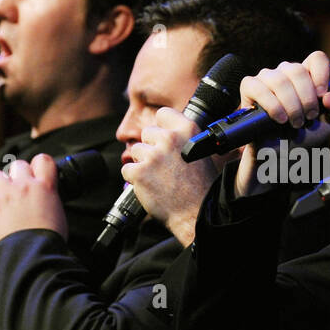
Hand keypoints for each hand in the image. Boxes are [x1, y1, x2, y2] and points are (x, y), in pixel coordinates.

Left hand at [0, 154, 67, 243]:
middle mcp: (25, 186)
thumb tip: (45, 201)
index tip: (38, 172)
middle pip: (18, 164)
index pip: (43, 160)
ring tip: (3, 194)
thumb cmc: (49, 238)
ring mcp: (6, 195)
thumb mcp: (59, 213)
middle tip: (21, 187)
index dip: (40, 164)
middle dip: (18, 174)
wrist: (34, 252)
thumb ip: (50, 200)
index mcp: (45, 187)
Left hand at [123, 107, 223, 245]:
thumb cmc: (202, 189)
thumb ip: (184, 139)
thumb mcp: (201, 154)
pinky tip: (150, 186)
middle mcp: (170, 139)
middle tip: (163, 166)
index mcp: (188, 131)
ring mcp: (153, 155)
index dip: (161, 126)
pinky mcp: (140, 172)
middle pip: (147, 133)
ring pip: (135, 151)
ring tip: (158, 178)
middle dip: (151, 148)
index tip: (162, 136)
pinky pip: (127, 169)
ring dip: (142, 164)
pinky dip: (134, 179)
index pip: (163, 114)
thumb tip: (167, 133)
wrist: (197, 214)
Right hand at [233, 51, 329, 197]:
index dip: (321, 75)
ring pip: (279, 79)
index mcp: (307, 74)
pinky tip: (279, 118)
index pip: (316, 58)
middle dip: (306, 98)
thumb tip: (329, 97)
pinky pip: (258, 87)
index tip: (322, 98)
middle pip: (297, 70)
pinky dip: (271, 105)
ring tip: (294, 122)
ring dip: (290, 105)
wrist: (282, 156)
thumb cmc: (306, 135)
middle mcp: (286, 72)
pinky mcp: (249, 88)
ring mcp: (266, 78)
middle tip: (308, 118)